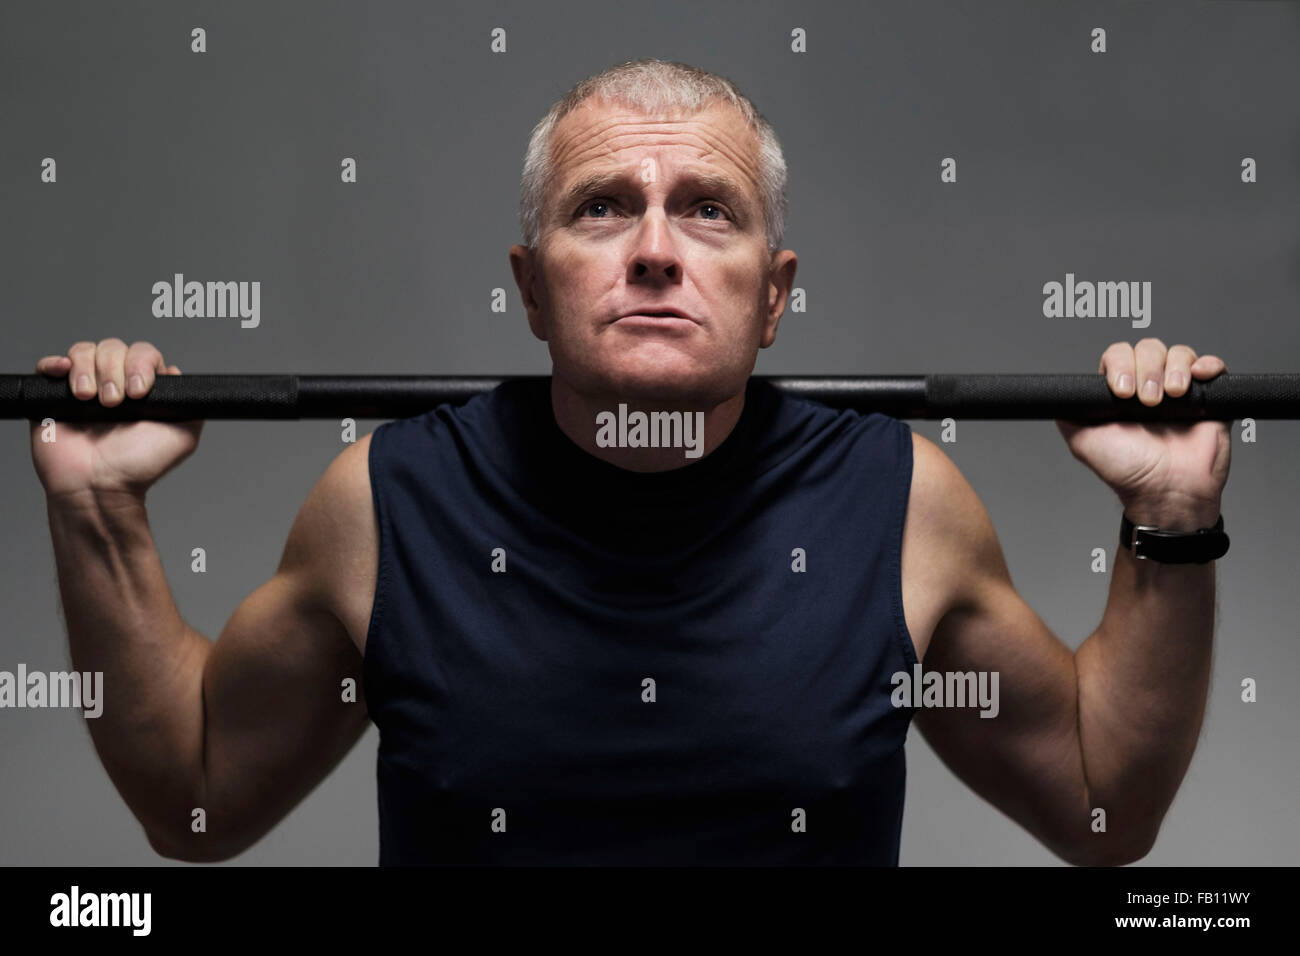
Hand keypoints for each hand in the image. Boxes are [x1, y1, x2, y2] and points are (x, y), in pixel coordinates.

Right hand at [29, 339, 202, 502]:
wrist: (98, 487)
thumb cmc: (137, 468)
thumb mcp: (183, 437)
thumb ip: (191, 405)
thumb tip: (176, 373)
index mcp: (142, 389)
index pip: (143, 354)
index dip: (140, 364)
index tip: (138, 392)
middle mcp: (114, 384)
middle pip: (113, 348)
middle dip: (114, 370)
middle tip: (113, 402)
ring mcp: (83, 388)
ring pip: (84, 351)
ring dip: (88, 370)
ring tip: (89, 400)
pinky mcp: (52, 396)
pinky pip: (49, 365)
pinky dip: (55, 363)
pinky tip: (64, 373)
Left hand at [1055, 339, 1230, 530]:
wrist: (1168, 492)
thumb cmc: (1128, 472)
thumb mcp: (1083, 442)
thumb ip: (1069, 414)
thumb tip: (1056, 395)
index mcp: (1119, 394)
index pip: (1117, 355)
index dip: (1120, 364)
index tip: (1122, 392)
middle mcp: (1149, 387)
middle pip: (1148, 349)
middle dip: (1147, 369)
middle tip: (1148, 402)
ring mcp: (1179, 391)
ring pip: (1179, 353)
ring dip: (1175, 368)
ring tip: (1172, 398)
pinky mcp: (1208, 398)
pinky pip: (1212, 366)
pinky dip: (1208, 365)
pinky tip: (1198, 378)